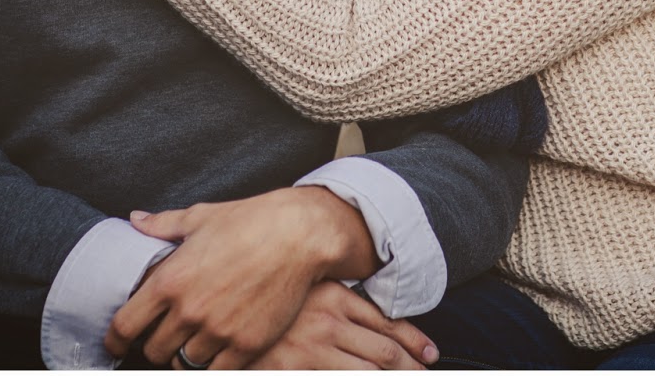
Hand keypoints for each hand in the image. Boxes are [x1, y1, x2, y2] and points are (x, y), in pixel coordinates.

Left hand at [105, 188, 382, 367]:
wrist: (301, 235)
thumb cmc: (250, 221)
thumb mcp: (201, 217)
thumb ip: (162, 225)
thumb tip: (134, 220)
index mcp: (169, 280)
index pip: (124, 327)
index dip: (116, 340)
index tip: (118, 343)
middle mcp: (188, 311)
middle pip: (153, 351)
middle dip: (156, 345)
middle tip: (167, 335)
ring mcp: (218, 331)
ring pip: (184, 364)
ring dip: (186, 354)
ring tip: (196, 341)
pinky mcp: (246, 345)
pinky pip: (217, 371)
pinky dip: (215, 364)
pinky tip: (219, 349)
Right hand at [251, 282, 436, 369]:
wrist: (223, 309)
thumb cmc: (268, 293)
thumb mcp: (307, 288)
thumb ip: (339, 299)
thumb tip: (375, 317)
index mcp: (336, 297)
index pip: (388, 323)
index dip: (415, 342)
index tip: (431, 354)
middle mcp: (329, 323)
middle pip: (385, 352)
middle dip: (410, 368)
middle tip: (426, 374)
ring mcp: (313, 350)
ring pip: (368, 372)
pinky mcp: (297, 370)